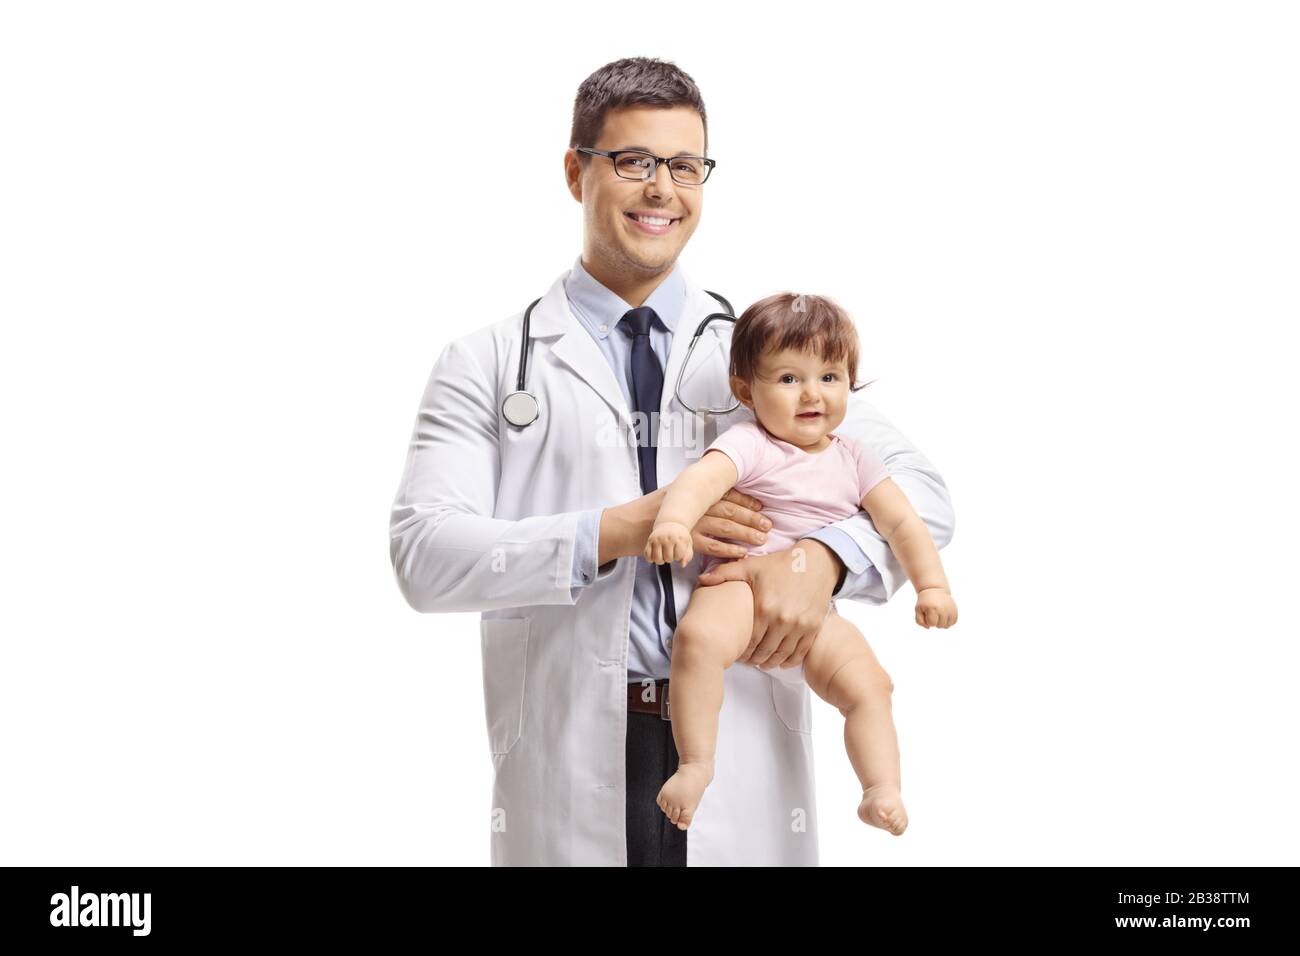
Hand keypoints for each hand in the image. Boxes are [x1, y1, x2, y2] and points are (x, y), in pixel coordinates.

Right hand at [599, 488, 769, 566]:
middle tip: (769, 525)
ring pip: (725, 527)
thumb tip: (713, 494)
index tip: (761, 506)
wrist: (627, 525)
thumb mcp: (672, 494)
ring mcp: (690, 523)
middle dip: (752, 518)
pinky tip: (741, 553)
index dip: (745, 501)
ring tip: (761, 540)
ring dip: (746, 534)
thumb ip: (692, 495)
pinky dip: (728, 550)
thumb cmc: (649, 511)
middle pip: (730, 510)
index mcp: (693, 492)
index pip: (725, 494)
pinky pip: (711, 546)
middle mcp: (694, 505)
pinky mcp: (684, 541)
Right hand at [645, 522, 693, 565]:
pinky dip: (650, 559)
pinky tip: (655, 556)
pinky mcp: (650, 540)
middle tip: (671, 552)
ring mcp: (657, 539)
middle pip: (668, 559)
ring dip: (661, 561)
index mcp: (679, 538)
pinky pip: (647, 555)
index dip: (679, 556)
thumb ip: (688, 555)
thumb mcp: (688, 544)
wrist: (670, 523)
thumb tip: (682, 565)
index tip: (679, 550)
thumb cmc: (680, 537)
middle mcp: (667, 538)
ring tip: (663, 556)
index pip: (678, 557)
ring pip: (657, 559)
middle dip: (670, 558)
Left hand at [696, 539, 840, 671]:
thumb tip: (701, 579)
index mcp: (763, 608)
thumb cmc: (780, 564)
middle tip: (747, 661)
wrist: (815, 562)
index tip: (735, 653)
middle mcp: (782, 620)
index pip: (748, 640)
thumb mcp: (751, 566)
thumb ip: (724, 574)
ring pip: (781, 655)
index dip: (741, 651)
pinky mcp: (813, 627)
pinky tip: (781, 662)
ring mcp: (799, 626)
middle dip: (753, 660)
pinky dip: (789, 661)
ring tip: (761, 663)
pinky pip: (800, 652)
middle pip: (764, 651)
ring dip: (770, 663)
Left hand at [915, 588, 956, 627]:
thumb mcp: (918, 609)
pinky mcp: (955, 610)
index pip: (931, 624)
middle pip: (939, 626)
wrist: (935, 590)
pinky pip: (953, 622)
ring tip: (938, 615)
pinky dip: (948, 622)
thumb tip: (929, 628)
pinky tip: (944, 616)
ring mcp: (950, 609)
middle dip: (935, 622)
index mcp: (933, 608)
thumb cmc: (925, 602)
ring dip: (941, 623)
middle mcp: (943, 609)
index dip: (928, 620)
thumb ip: (919, 621)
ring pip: (947, 626)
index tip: (927, 613)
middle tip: (933, 612)